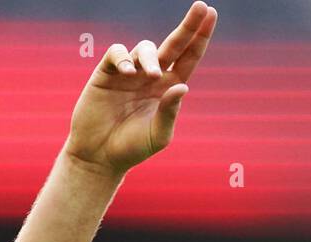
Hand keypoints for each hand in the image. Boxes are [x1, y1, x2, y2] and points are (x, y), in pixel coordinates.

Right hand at [64, 2, 216, 176]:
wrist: (99, 156)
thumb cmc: (131, 149)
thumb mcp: (158, 136)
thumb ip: (170, 112)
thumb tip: (183, 85)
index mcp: (168, 88)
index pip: (188, 57)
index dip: (200, 37)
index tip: (211, 14)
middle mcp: (151, 76)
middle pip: (174, 44)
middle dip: (188, 25)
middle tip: (201, 6)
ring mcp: (130, 72)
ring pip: (145, 48)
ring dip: (151, 57)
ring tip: (153, 76)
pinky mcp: (107, 73)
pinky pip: (118, 53)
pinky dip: (124, 58)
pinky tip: (129, 72)